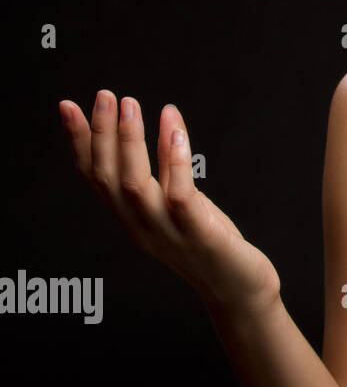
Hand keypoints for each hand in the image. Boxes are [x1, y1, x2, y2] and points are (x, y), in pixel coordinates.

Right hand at [59, 90, 281, 318]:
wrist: (239, 291)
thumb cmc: (210, 243)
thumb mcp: (184, 201)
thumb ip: (171, 167)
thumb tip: (166, 123)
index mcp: (132, 218)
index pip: (95, 177)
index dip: (80, 142)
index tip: (68, 107)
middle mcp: (141, 227)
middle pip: (108, 177)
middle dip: (101, 134)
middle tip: (104, 95)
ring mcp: (167, 233)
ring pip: (135, 184)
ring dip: (129, 142)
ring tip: (130, 104)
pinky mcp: (198, 235)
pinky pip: (179, 195)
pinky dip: (175, 161)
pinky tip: (175, 130)